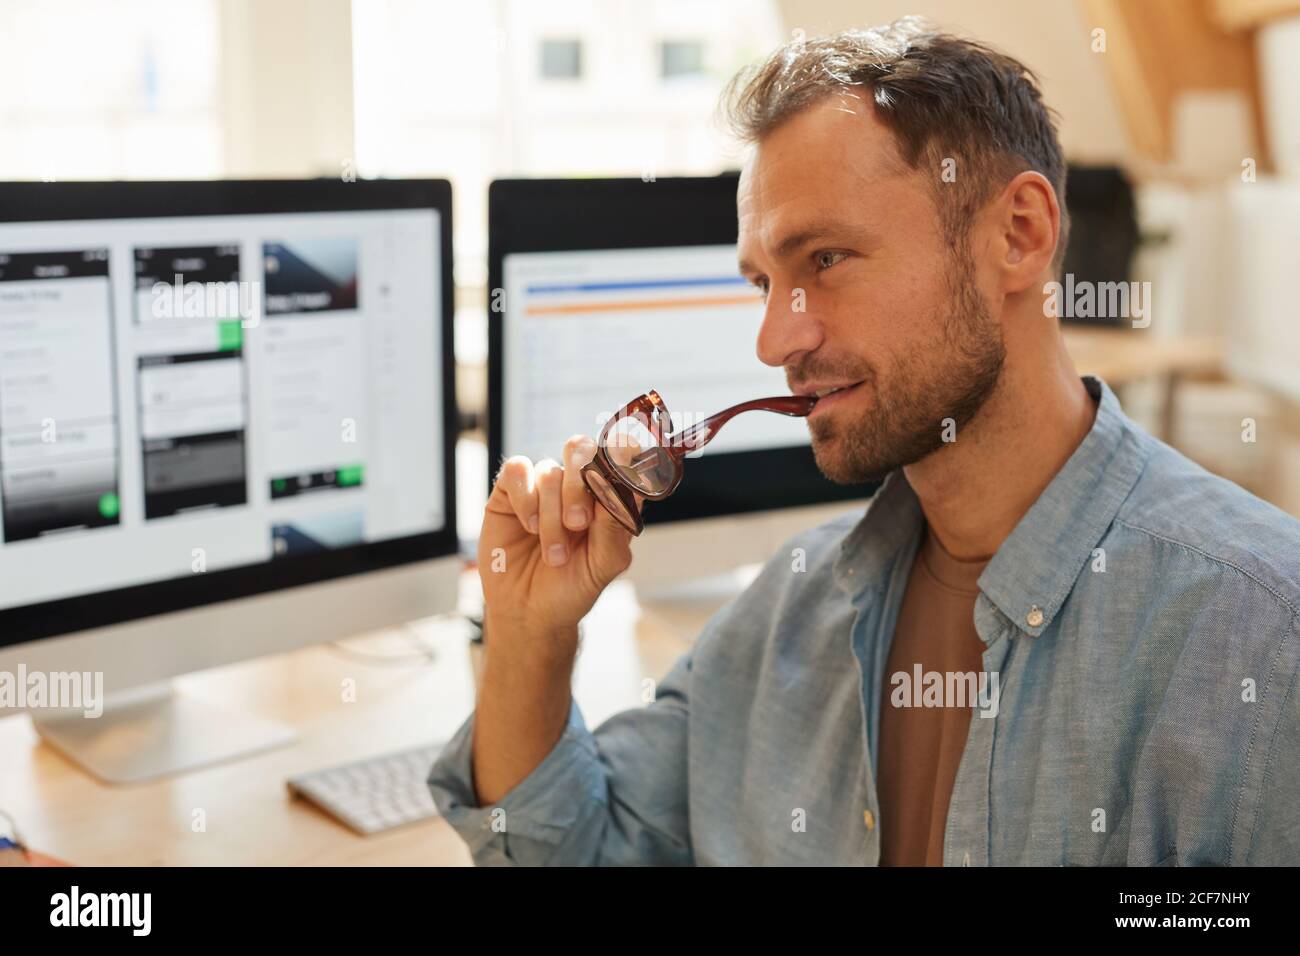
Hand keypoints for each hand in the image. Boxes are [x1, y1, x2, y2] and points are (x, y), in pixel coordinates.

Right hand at [478, 434, 637, 635]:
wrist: (527, 612)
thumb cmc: (571, 589)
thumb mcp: (603, 566)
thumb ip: (615, 528)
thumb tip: (623, 488)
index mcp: (606, 498)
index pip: (618, 458)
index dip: (620, 454)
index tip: (617, 469)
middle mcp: (576, 486)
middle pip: (582, 452)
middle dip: (579, 488)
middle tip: (577, 524)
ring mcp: (542, 487)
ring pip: (549, 471)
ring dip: (551, 513)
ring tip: (553, 552)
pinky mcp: (510, 492)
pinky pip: (517, 469)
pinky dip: (525, 497)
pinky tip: (529, 526)